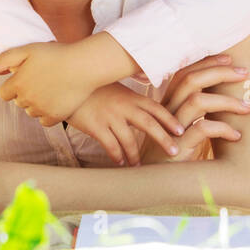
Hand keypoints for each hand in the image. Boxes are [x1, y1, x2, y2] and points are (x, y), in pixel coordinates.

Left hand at [0, 42, 94, 123]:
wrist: (84, 65)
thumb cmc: (57, 54)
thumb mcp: (29, 49)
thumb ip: (5, 59)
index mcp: (18, 83)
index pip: (5, 94)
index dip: (14, 85)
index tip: (27, 77)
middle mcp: (26, 99)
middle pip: (19, 102)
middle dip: (26, 93)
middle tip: (42, 79)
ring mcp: (41, 109)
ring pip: (31, 112)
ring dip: (37, 104)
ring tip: (51, 88)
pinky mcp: (55, 116)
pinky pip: (44, 121)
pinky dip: (48, 113)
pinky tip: (56, 100)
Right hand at [64, 83, 185, 165]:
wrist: (68, 84)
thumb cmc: (94, 89)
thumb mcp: (116, 89)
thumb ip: (131, 100)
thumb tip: (148, 112)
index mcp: (131, 97)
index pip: (155, 108)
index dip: (169, 119)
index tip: (181, 130)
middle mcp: (123, 106)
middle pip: (148, 123)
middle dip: (163, 138)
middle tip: (174, 151)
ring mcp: (109, 116)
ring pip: (128, 139)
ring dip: (135, 155)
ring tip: (138, 165)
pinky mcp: (95, 126)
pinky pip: (109, 144)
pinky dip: (116, 155)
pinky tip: (119, 162)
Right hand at [142, 55, 249, 162]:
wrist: (156, 183)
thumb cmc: (176, 155)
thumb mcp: (187, 129)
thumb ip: (201, 112)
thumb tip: (230, 98)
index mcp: (169, 104)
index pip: (185, 73)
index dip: (206, 62)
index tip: (229, 59)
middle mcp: (168, 112)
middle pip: (190, 80)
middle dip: (219, 72)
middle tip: (244, 73)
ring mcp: (172, 129)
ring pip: (197, 100)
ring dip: (226, 101)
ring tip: (247, 108)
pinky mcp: (179, 147)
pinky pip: (203, 129)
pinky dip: (223, 128)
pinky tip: (236, 136)